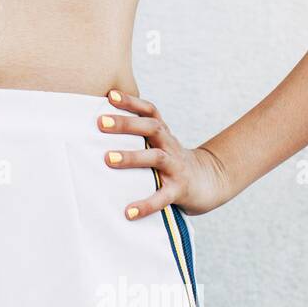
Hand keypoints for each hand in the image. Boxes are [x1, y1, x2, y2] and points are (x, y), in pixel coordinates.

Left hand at [97, 89, 231, 219]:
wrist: (209, 182)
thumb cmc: (172, 161)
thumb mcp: (158, 143)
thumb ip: (137, 135)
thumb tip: (98, 127)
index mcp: (163, 134)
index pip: (149, 112)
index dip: (131, 101)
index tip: (110, 95)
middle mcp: (170, 146)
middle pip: (151, 128)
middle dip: (126, 124)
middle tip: (101, 122)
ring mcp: (176, 167)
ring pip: (156, 157)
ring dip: (132, 157)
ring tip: (108, 159)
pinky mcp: (180, 190)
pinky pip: (162, 197)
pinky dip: (146, 204)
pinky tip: (129, 212)